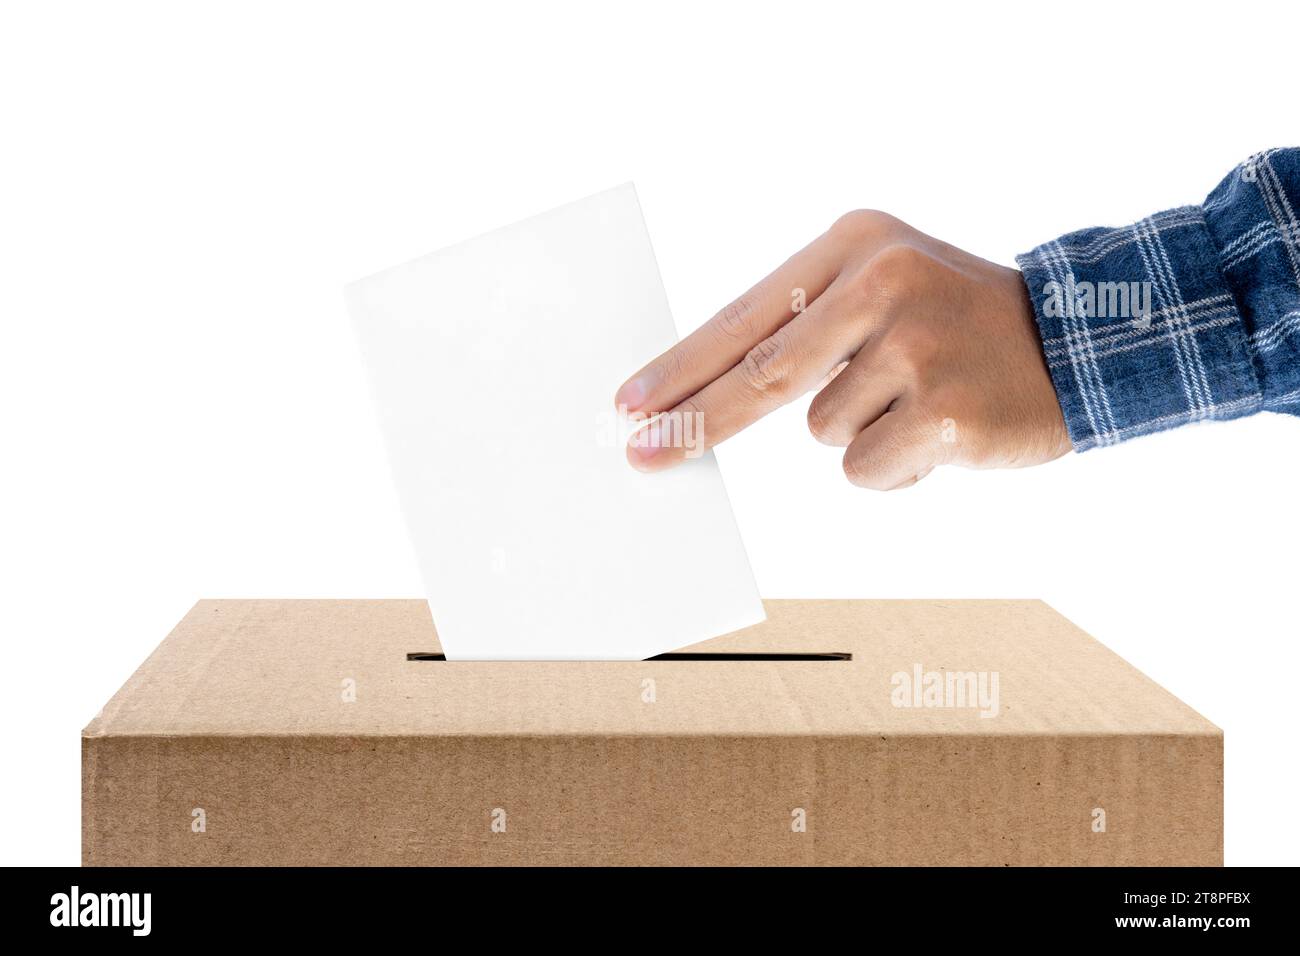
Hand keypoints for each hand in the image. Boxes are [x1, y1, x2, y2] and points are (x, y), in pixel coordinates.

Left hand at [615, 210, 1070, 488]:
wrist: (1077, 343)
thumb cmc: (958, 322)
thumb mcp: (884, 284)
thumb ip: (806, 325)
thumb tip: (707, 396)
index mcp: (856, 244)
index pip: (745, 315)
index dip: (683, 366)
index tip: (631, 402)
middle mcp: (883, 283)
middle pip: (758, 374)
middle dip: (696, 422)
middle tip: (645, 453)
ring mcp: (916, 346)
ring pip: (824, 432)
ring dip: (859, 434)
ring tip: (916, 401)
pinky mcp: (943, 410)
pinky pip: (868, 469)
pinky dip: (894, 468)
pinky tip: (938, 432)